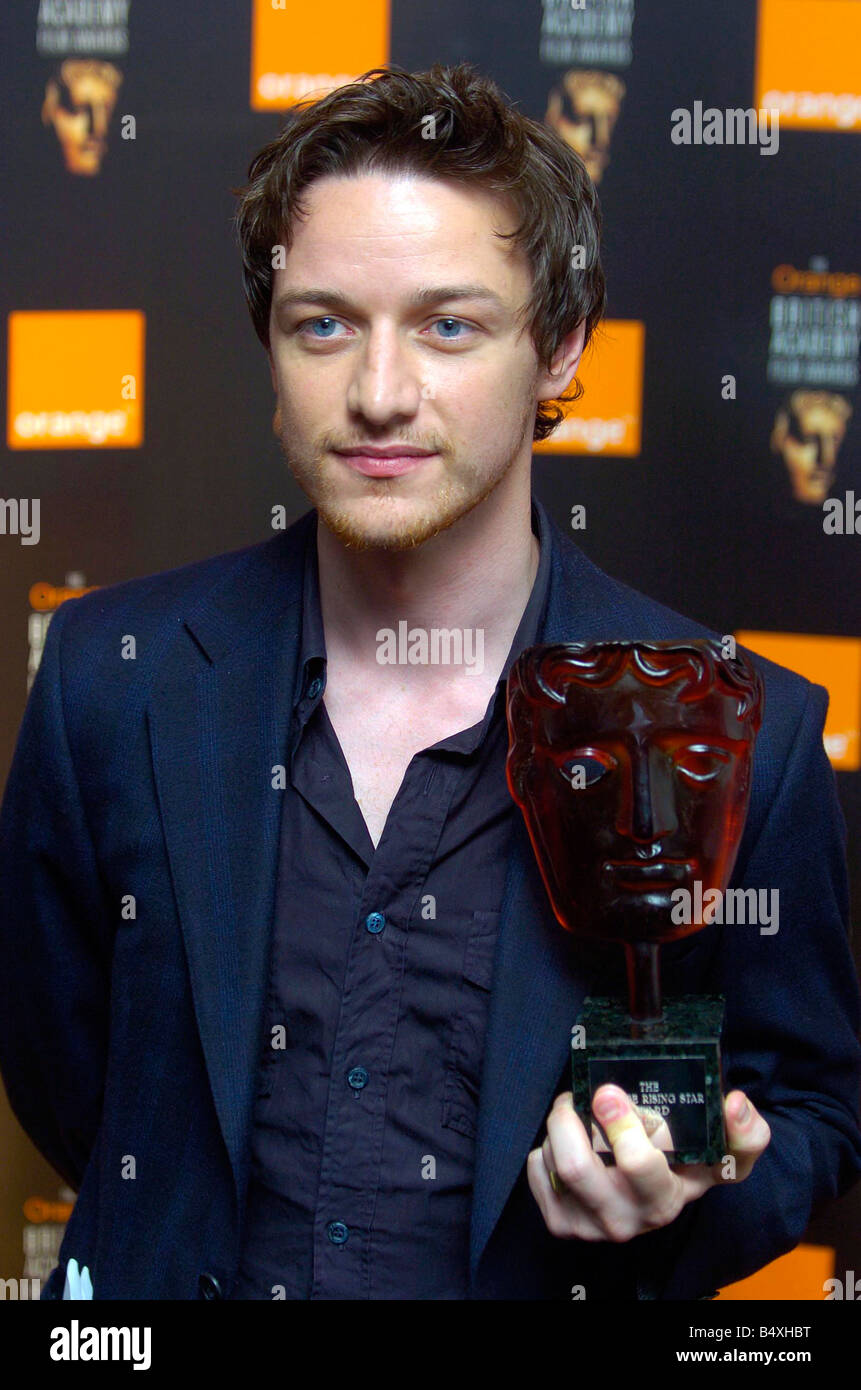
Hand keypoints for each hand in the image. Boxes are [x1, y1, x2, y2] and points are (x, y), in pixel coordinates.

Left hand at [527, 1085, 769, 1241]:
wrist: (660, 1199)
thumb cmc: (691, 1167)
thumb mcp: (729, 1155)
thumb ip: (746, 1134)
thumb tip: (736, 1104)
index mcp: (663, 1200)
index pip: (636, 1163)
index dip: (619, 1120)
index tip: (610, 1091)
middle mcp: (624, 1220)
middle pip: (577, 1166)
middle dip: (571, 1118)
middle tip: (584, 1095)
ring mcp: (587, 1225)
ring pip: (554, 1160)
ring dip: (562, 1127)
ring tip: (583, 1116)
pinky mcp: (560, 1220)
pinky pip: (537, 1168)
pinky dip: (548, 1146)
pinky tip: (573, 1143)